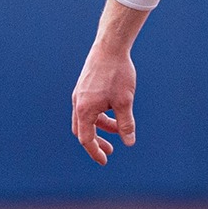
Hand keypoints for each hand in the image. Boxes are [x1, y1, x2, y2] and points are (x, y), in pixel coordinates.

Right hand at [71, 47, 136, 164]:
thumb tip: (129, 143)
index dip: (95, 152)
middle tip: (110, 151)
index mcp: (85, 109)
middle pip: (83, 131)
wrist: (110, 47)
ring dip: (101, 127)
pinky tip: (114, 113)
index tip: (105, 161)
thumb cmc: (117, 74)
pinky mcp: (85, 87)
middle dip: (95, 142)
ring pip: (87, 119)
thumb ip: (126, 124)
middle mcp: (78, 103)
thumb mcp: (125, 102)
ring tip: (118, 130)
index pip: (86, 139)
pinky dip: (100, 115)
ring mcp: (80, 94)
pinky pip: (89, 108)